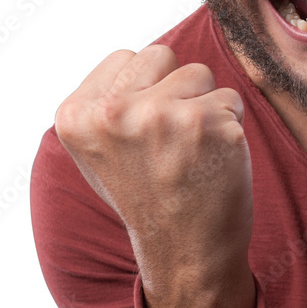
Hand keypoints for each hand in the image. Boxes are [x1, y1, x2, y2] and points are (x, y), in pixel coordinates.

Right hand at [54, 45, 255, 307]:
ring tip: (190, 152)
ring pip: (200, 73)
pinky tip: (213, 161)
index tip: (144, 135)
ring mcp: (160, 116)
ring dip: (204, 106)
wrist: (187, 252)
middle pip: (164, 55)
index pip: (128, 57)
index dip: (146, 90)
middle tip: (170, 142)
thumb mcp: (101, 151)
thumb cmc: (150, 196)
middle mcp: (112, 112)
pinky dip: (230, 125)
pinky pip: (230, 98)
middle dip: (175, 89)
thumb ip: (108, 101)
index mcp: (76, 115)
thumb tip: (134, 57)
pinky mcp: (206, 122)